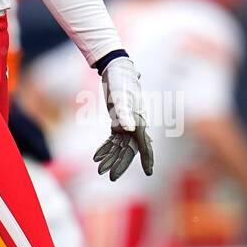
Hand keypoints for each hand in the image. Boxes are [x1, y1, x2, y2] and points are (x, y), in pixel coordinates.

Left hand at [93, 56, 154, 180]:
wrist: (115, 68)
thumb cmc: (121, 82)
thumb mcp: (120, 97)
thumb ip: (124, 113)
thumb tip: (129, 129)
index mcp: (139, 121)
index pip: (145, 144)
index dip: (147, 159)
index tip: (149, 172)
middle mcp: (135, 125)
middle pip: (130, 149)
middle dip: (121, 164)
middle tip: (111, 178)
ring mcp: (127, 124)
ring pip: (120, 147)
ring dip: (111, 158)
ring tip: (100, 170)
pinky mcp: (118, 121)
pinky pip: (113, 140)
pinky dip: (106, 148)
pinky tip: (97, 157)